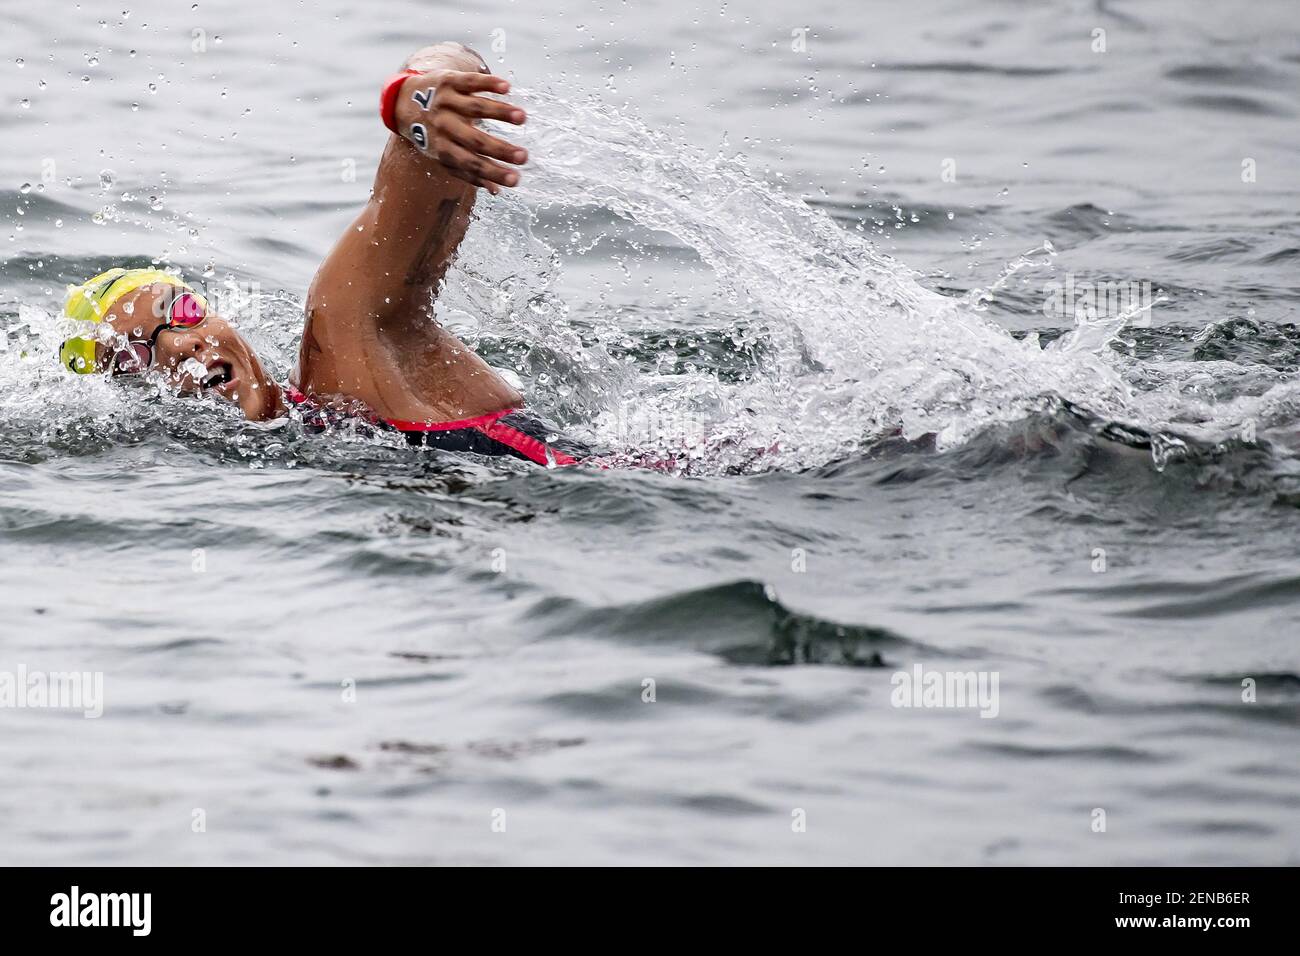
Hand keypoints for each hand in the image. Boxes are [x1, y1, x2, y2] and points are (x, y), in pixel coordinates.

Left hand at [393, 69, 527, 193]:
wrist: (404, 101)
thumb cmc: (431, 134)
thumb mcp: (444, 156)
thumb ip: (469, 173)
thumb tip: (497, 190)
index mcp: (443, 148)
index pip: (471, 163)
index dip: (493, 172)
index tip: (516, 179)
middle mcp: (443, 126)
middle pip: (474, 140)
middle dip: (500, 149)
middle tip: (524, 157)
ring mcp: (445, 102)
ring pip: (475, 108)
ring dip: (500, 112)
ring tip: (522, 117)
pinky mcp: (448, 81)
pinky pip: (470, 81)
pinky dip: (488, 83)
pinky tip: (507, 88)